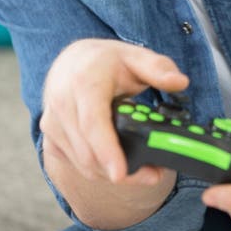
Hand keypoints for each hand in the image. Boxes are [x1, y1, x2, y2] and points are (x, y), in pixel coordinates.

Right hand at [40, 38, 188, 186]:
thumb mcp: (135, 57)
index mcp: (84, 82)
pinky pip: (76, 165)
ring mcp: (52, 124)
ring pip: (83, 164)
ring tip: (144, 169)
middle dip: (122, 170)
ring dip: (112, 173)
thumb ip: (159, 68)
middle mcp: (62, 104)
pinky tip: (119, 163)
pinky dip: (100, 170)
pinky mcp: (50, 139)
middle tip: (155, 173)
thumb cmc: (105, 61)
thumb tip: (180, 82)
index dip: (106, 151)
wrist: (71, 62)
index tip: (121, 174)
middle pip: (89, 152)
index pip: (93, 123)